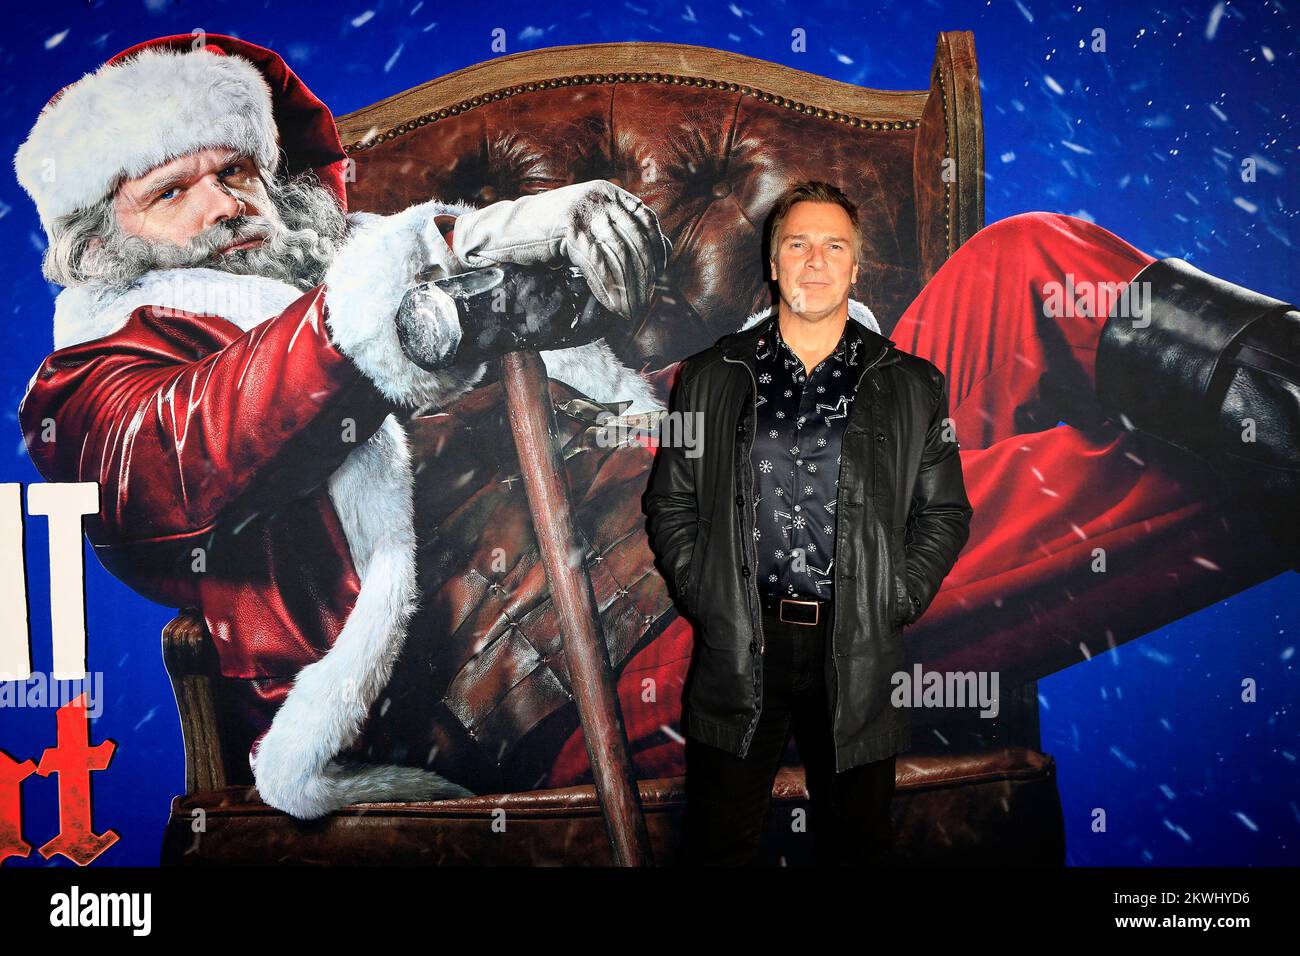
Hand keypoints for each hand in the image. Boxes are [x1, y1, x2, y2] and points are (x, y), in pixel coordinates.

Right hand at [450, 180, 671, 320]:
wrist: (503, 232)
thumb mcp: (588, 226)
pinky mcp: (569, 228)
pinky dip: (607, 289)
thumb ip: (617, 232)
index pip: (645, 221)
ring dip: (627, 288)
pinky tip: (612, 307)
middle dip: (643, 276)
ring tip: (630, 311)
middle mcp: (600, 196)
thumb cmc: (546, 234)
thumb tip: (662, 248)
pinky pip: (597, 264)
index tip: (658, 276)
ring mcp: (584, 210)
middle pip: (635, 240)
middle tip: (644, 302)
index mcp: (608, 192)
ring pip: (619, 255)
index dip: (656, 250)